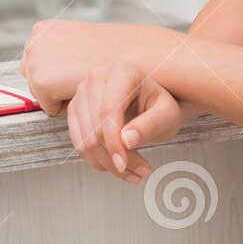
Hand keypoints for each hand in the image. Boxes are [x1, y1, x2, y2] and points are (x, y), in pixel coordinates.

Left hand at [19, 19, 166, 115]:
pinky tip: (80, 89)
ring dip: (59, 94)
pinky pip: (50, 107)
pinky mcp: (41, 82)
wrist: (126, 55)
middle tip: (76, 78)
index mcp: (41, 29)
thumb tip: (51, 63)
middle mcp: (33, 43)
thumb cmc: (108, 50)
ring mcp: (34, 61)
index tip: (73, 70)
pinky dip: (65, 106)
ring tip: (79, 82)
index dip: (57, 71)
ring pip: (41, 94)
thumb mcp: (78, 39)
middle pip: (34, 78)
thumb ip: (60, 48)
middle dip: (53, 83)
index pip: (37, 62)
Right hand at [66, 62, 182, 182]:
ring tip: (131, 171)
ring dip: (106, 163)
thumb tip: (127, 140)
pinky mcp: (76, 108)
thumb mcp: (166, 114)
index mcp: (121, 72)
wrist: (149, 103)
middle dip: (114, 157)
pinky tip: (115, 165)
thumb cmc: (158, 105)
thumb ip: (149, 125)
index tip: (124, 163)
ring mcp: (82, 92)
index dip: (113, 142)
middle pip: (95, 127)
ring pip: (85, 139)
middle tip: (138, 171)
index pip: (108, 110)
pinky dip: (96, 159)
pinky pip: (78, 141)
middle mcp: (97, 77)